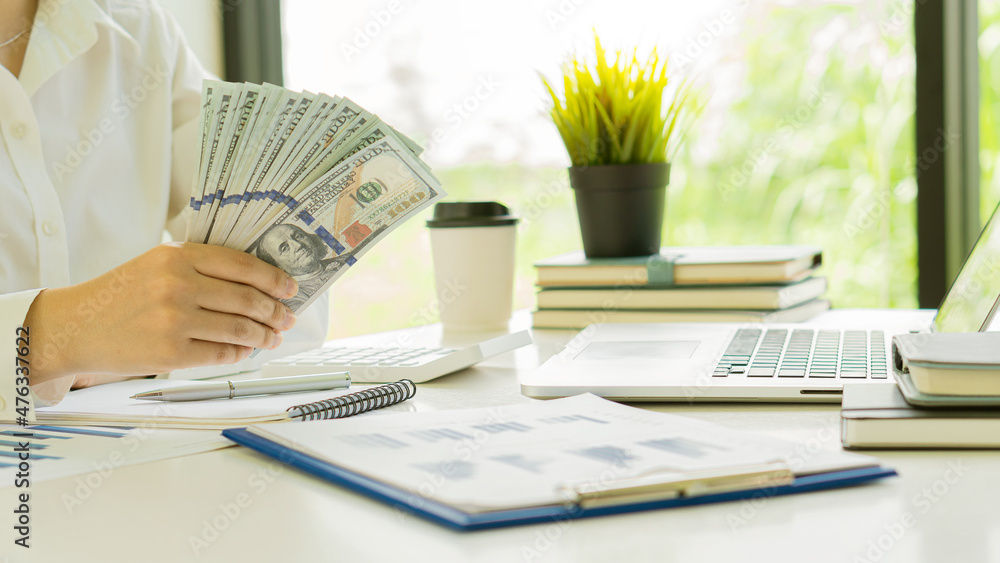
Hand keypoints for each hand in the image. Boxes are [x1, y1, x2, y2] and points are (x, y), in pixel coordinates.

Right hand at [24, 242, 297, 384]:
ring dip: (263, 335)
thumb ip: (199, 267)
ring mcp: (175, 320)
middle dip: (274, 311)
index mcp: (177, 256)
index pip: (241, 264)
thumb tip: (255, 283)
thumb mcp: (156, 264)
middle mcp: (178, 284)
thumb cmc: (119, 295)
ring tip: (272, 337)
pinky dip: (240, 353)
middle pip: (246, 298)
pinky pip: (222, 354)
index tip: (290, 287)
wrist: (74, 327)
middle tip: (286, 318)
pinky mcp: (171, 352)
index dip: (273, 278)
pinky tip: (245, 351)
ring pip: (239, 328)